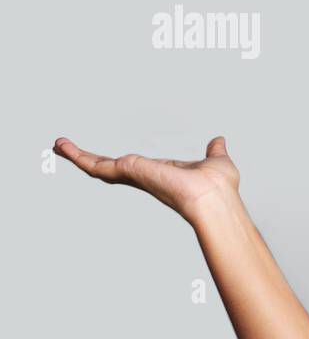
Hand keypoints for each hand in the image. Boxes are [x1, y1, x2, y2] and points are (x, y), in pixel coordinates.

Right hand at [53, 135, 241, 224]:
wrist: (214, 197)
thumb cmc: (219, 187)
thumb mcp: (216, 161)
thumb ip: (214, 151)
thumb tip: (218, 142)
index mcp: (159, 175)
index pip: (132, 168)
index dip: (117, 163)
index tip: (103, 158)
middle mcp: (143, 177)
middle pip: (108, 168)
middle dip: (88, 160)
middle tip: (66, 149)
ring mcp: (134, 176)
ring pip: (98, 167)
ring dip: (77, 156)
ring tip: (58, 145)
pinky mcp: (128, 172)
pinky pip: (97, 165)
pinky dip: (79, 156)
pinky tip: (64, 147)